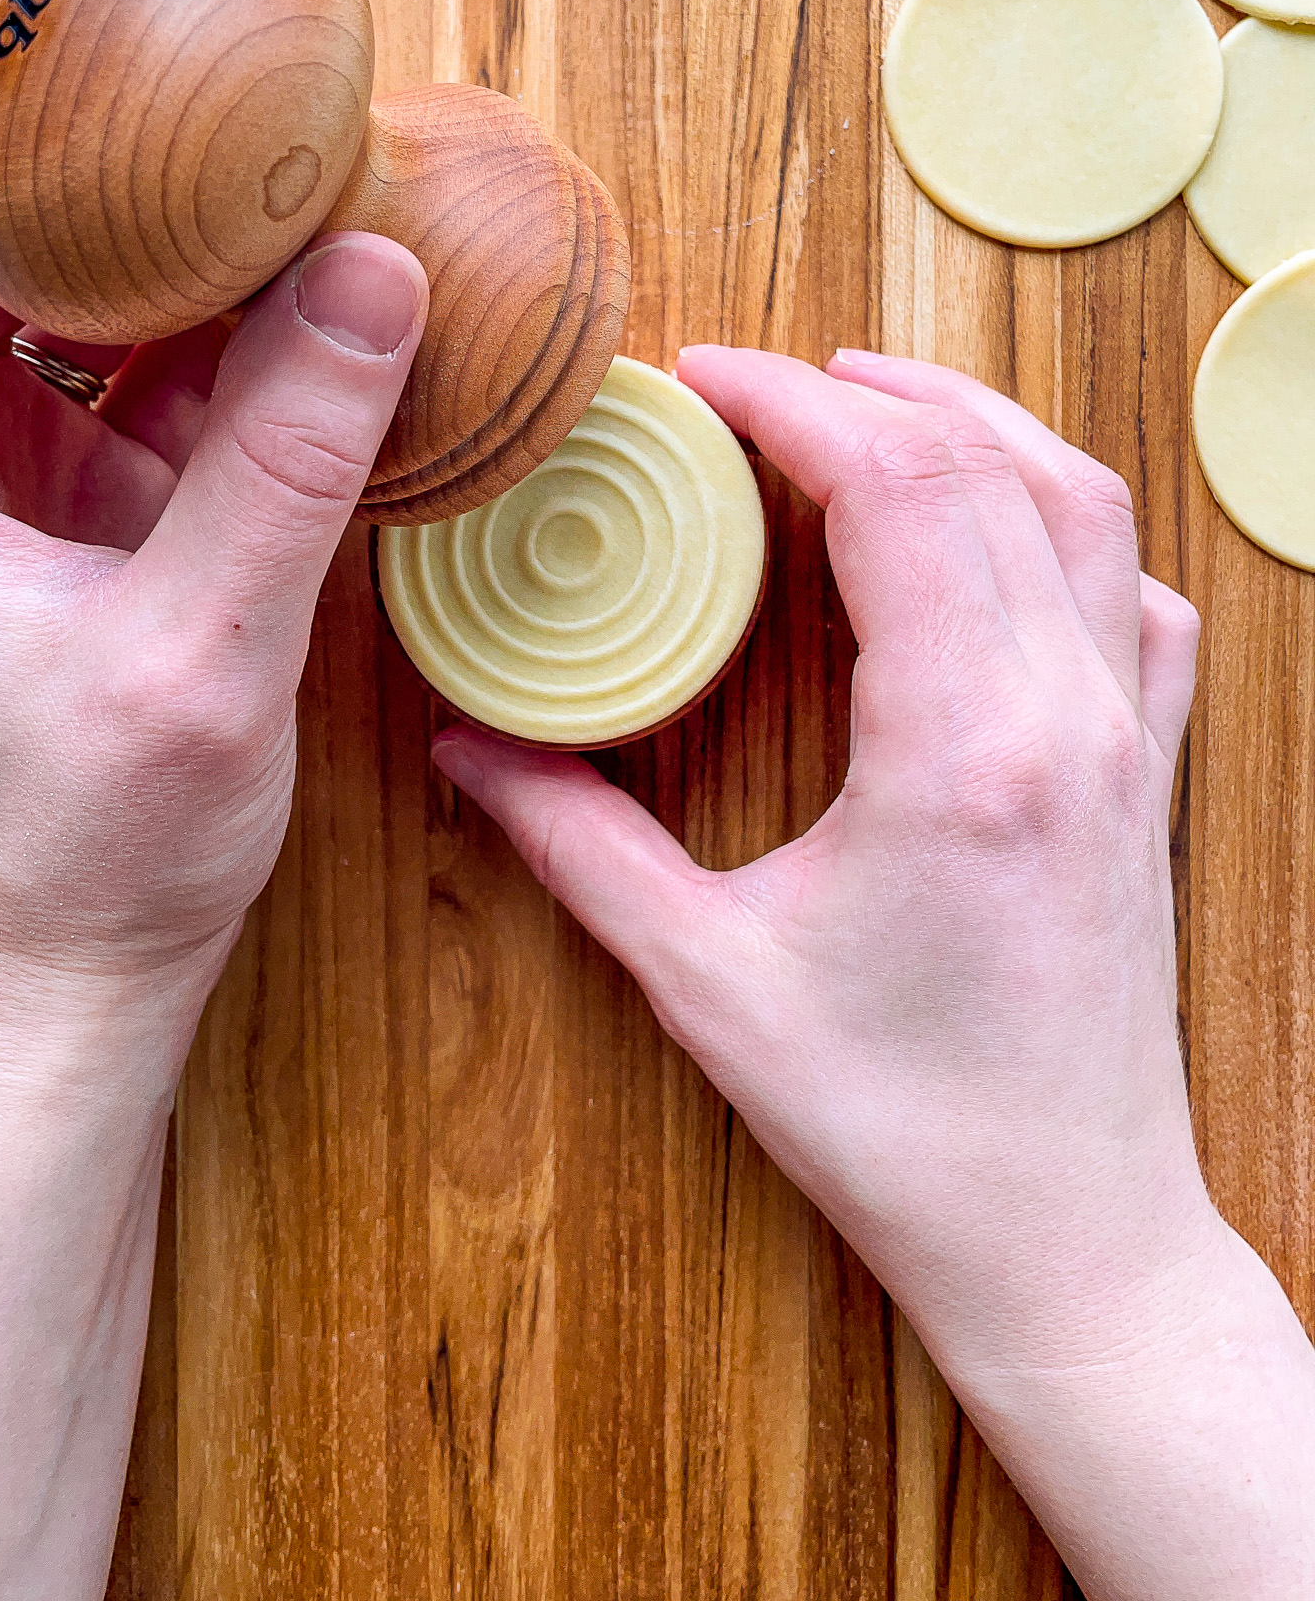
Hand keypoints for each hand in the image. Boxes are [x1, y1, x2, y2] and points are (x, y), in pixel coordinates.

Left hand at [0, 179, 428, 1055]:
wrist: (75, 987)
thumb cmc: (79, 850)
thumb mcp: (194, 649)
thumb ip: (285, 459)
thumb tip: (377, 276)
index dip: (79, 140)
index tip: (203, 74)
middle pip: (44, 252)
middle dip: (172, 196)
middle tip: (301, 123)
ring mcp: (12, 476)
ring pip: (119, 319)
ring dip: (224, 273)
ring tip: (334, 197)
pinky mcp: (92, 518)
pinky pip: (173, 397)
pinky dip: (253, 362)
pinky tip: (336, 324)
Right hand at [434, 346, 1314, 1596]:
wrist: (1065, 1237)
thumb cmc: (897, 1128)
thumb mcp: (708, 982)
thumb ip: (577, 846)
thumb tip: (467, 750)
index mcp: (963, 747)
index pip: (895, 489)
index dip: (790, 405)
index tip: (700, 379)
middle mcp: (1068, 717)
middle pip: (988, 467)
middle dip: (866, 391)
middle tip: (756, 385)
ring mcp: (1127, 740)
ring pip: (1084, 507)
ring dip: (979, 427)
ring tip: (872, 400)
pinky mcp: (1147, 775)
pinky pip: (1138, 596)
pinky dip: (1065, 523)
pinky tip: (999, 529)